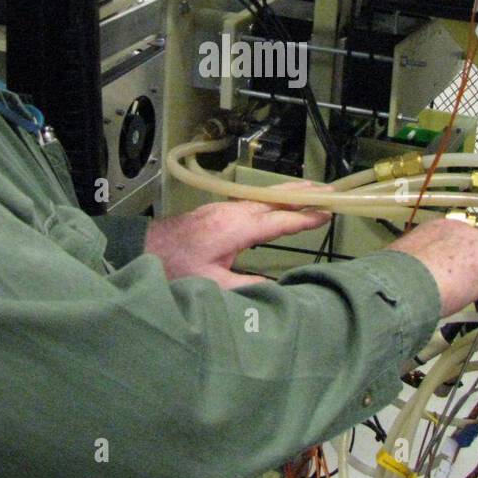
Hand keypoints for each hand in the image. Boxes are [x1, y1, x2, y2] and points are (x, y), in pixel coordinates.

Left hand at [145, 192, 330, 288]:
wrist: (146, 248)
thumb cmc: (176, 268)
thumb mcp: (214, 285)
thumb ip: (247, 287)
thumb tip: (276, 290)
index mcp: (237, 228)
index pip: (279, 221)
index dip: (304, 219)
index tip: (327, 214)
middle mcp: (234, 212)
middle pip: (275, 199)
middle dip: (304, 194)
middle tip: (331, 190)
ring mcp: (225, 207)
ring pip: (265, 196)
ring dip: (290, 192)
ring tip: (313, 188)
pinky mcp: (218, 209)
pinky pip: (254, 199)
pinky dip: (273, 196)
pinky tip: (279, 199)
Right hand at [385, 218, 477, 316]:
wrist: (394, 283)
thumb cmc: (388, 279)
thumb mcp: (402, 267)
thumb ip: (417, 271)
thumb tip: (413, 286)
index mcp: (437, 229)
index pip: (467, 241)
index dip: (474, 259)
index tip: (474, 276)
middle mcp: (460, 231)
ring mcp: (477, 246)